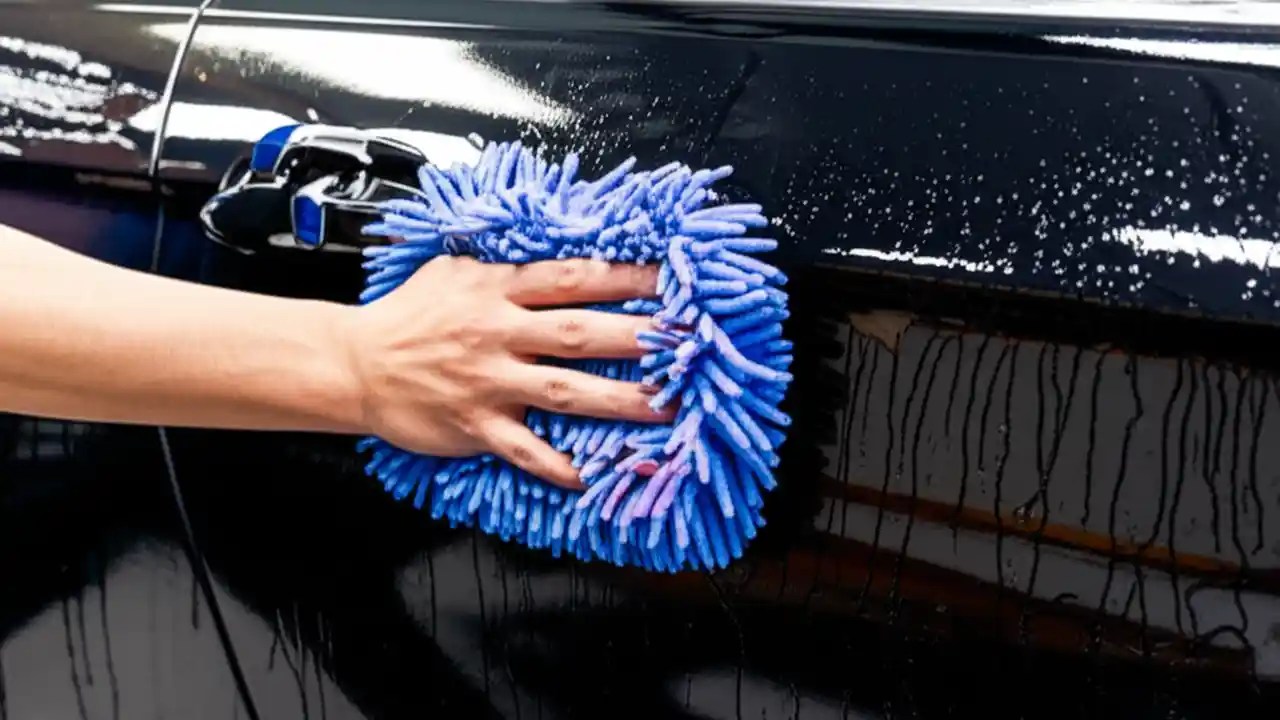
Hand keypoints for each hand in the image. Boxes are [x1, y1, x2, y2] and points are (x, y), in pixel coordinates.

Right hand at [341, 256, 673, 488]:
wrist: (356, 363)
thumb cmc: (411, 315)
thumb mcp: (456, 269)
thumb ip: (509, 263)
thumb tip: (564, 249)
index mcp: (497, 288)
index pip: (573, 277)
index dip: (626, 278)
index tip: (673, 280)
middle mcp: (498, 333)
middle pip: (580, 332)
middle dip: (640, 338)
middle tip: (690, 344)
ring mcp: (489, 382)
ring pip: (566, 391)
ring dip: (621, 402)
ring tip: (668, 410)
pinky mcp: (476, 426)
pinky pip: (527, 451)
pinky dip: (562, 467)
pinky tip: (598, 477)